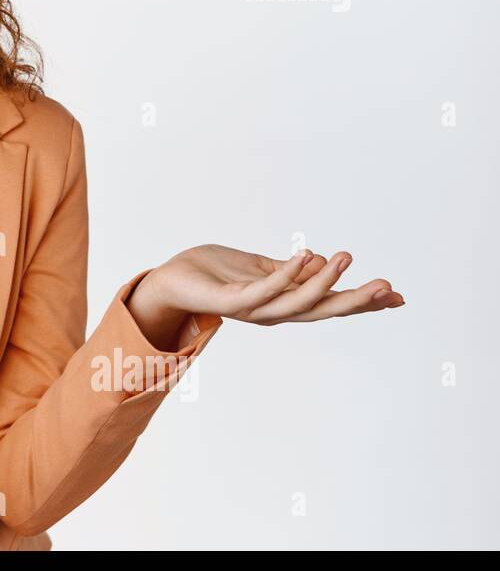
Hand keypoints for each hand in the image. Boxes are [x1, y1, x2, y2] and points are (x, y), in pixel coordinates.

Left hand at [127, 245, 404, 340]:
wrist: (170, 280)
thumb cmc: (215, 274)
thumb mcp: (262, 268)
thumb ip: (291, 270)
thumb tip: (323, 262)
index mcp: (283, 304)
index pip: (329, 304)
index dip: (363, 303)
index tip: (399, 298)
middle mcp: (272, 312)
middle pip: (322, 310)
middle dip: (357, 301)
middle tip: (390, 288)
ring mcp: (252, 309)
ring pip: (296, 302)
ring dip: (324, 282)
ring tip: (346, 257)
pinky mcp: (230, 300)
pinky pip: (263, 290)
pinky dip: (285, 275)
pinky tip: (304, 257)